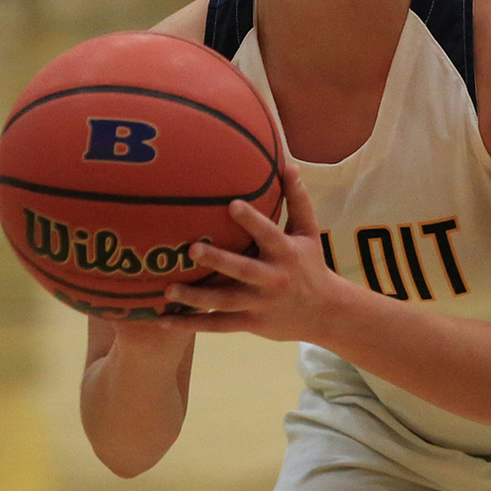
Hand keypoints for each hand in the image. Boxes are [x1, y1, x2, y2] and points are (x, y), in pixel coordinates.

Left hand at [158, 162, 345, 340]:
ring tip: (168, 290)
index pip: (269, 234)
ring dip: (196, 298)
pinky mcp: (250, 323)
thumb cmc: (310, 265)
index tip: (231, 204)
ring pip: (225, 302)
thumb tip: (289, 165)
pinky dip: (192, 324)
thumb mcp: (308, 233)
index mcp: (285, 253)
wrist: (326, 313)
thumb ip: (297, 200)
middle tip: (191, 249)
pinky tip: (165, 321)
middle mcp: (272, 279)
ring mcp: (260, 304)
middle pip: (243, 270)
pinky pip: (217, 325)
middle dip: (218, 261)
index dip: (252, 221)